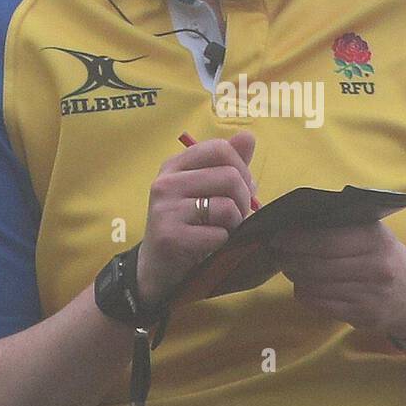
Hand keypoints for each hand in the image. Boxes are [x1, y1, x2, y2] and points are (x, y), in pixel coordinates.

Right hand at [135, 131, 256, 305]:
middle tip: (235, 216)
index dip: (242, 168)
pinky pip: (219, 234)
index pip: (220, 149)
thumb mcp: (205, 190)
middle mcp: (166, 182)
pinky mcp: (170, 236)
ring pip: (227, 206)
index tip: (242, 188)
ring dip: (234, 224)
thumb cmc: (187, 226)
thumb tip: (248, 136)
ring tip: (221, 230)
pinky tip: (209, 247)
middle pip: (230, 177)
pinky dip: (223, 243)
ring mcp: (165, 209)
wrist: (157, 268)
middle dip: (244, 200)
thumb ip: (228, 164)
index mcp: (175, 165)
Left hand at [267, 221, 405, 335]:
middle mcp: (374, 267)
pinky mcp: (362, 316)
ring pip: (316, 287)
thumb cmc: (385, 256)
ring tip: (291, 268)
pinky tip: (305, 286)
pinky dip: (307, 295)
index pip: (327, 241)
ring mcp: (369, 295)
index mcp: (375, 239)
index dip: (298, 240)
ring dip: (296, 278)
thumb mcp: (373, 233)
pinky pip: (322, 305)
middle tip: (278, 254)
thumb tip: (296, 223)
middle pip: (317, 266)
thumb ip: (341, 226)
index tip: (278, 237)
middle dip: (291, 259)